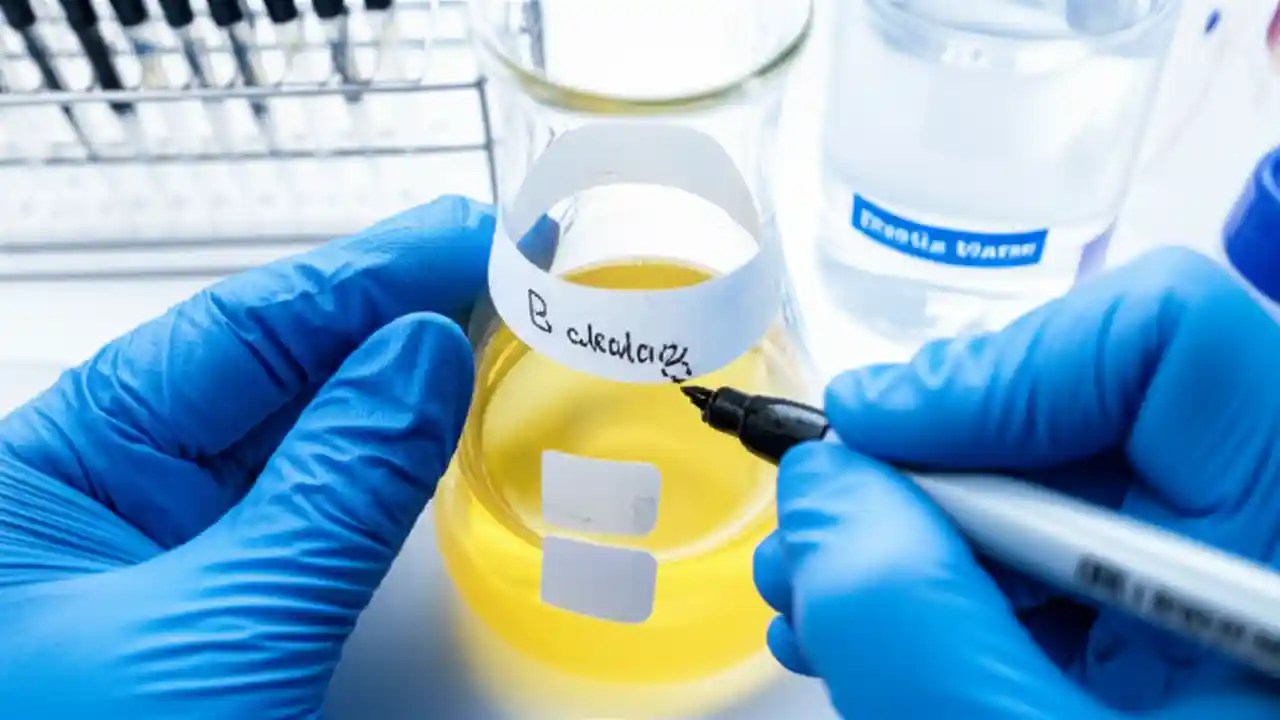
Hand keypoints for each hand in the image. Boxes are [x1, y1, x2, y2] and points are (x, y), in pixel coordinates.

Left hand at [0, 196, 491, 717]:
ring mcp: (164, 550)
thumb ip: (332, 483)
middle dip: (388, 308)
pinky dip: (379, 460)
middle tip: (497, 262)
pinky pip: (308, 504)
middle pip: (268, 363)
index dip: (362, 270)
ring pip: (296, 430)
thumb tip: (417, 357)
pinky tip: (427, 415)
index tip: (463, 235)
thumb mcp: (221, 628)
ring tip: (479, 317)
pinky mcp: (220, 603)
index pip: (236, 328)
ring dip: (392, 376)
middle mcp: (102, 494)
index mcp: (50, 468)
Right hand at [756, 248, 1279, 718]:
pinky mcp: (1159, 611)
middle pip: (1084, 401)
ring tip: (818, 583)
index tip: (872, 433)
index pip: (1169, 342)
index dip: (997, 368)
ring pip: (1048, 467)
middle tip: (819, 524)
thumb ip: (909, 616)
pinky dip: (943, 563)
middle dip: (925, 461)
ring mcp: (1207, 579)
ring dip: (914, 516)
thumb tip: (825, 484)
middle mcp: (1257, 544)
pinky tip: (875, 606)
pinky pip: (1044, 537)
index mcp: (1277, 563)